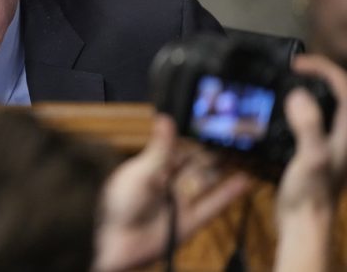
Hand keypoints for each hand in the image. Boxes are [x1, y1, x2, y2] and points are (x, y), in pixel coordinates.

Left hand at [93, 114, 250, 271]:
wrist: (118, 243)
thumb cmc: (120, 204)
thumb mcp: (141, 171)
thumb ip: (160, 148)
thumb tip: (164, 117)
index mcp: (152, 167)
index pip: (178, 148)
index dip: (193, 137)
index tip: (212, 123)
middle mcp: (168, 183)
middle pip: (195, 164)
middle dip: (211, 153)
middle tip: (233, 138)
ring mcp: (180, 202)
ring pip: (206, 182)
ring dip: (222, 169)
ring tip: (244, 154)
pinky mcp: (190, 221)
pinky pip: (212, 205)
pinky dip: (228, 193)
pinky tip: (244, 180)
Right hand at [273, 54, 346, 271]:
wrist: (304, 225)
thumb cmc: (311, 194)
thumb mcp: (310, 157)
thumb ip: (309, 126)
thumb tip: (300, 95)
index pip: (344, 88)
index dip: (323, 68)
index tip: (296, 64)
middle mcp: (343, 137)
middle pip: (338, 95)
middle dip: (318, 76)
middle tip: (292, 70)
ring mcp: (331, 146)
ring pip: (324, 108)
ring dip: (308, 92)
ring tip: (285, 85)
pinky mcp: (317, 154)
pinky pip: (311, 123)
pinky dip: (298, 112)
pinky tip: (279, 116)